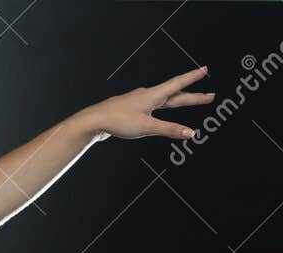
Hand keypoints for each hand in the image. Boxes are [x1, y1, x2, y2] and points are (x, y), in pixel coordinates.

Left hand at [82, 65, 212, 140]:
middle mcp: (147, 96)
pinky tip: (158, 108)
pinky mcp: (130, 110)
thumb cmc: (118, 121)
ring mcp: (138, 102)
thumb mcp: (147, 127)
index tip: (205, 69)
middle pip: (175, 95)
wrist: (93, 121)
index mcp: (154, 95)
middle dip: (193, 96)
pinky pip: (152, 107)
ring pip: (164, 100)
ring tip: (190, 99)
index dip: (193, 77)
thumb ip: (169, 130)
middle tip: (210, 96)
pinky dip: (162, 107)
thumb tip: (190, 133)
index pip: (179, 84)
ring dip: (179, 100)